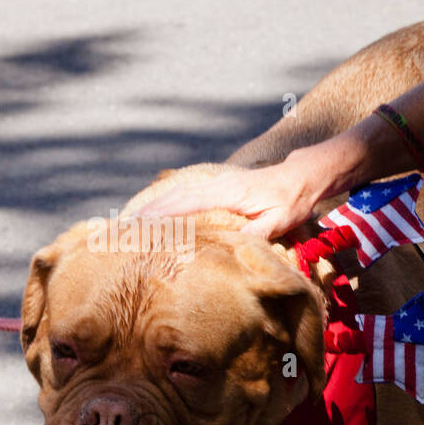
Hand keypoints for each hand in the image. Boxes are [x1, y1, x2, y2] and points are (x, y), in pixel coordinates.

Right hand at [135, 155, 322, 239]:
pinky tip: (155, 214)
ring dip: (153, 207)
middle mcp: (216, 185)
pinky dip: (166, 203)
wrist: (301, 176)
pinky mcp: (217, 187)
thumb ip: (258, 232)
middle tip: (121, 231)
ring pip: (176, 194)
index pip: (186, 204)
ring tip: (130, 225)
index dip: (161, 216)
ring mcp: (215, 183)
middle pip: (173, 197)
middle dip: (147, 213)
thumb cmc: (292, 201)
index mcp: (228, 193)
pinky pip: (185, 194)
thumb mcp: (281, 219)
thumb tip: (236, 247)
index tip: (137, 227)